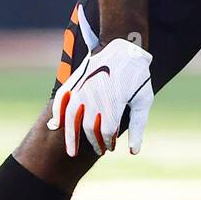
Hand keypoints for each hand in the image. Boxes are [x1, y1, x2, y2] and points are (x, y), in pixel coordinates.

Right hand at [47, 30, 153, 156]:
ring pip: (71, 117)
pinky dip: (58, 113)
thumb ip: (138, 126)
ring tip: (71, 151)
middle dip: (94, 142)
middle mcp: (95, 95)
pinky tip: (57, 126)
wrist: (125, 46)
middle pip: (88, 127)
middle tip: (99, 150)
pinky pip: (62, 99)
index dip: (108, 142)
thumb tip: (133, 153)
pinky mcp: (76, 80)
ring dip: (70, 137)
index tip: (111, 147)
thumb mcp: (143, 100)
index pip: (106, 131)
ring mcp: (82, 87)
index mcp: (113, 101)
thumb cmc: (137, 76)